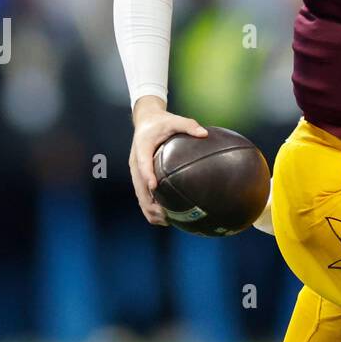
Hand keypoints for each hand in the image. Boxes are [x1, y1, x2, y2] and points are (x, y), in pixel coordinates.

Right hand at [129, 99, 207, 225]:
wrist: (145, 121)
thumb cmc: (161, 122)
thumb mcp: (174, 120)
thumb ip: (188, 125)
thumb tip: (204, 133)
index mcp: (142, 148)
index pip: (143, 164)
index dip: (147, 175)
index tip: (154, 186)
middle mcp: (136, 163)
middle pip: (139, 188)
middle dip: (150, 203)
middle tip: (166, 215)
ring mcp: (136, 173)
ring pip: (140, 197)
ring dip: (150, 210)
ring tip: (168, 221)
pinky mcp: (140, 178)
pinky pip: (144, 197)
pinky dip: (152, 208)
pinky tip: (167, 216)